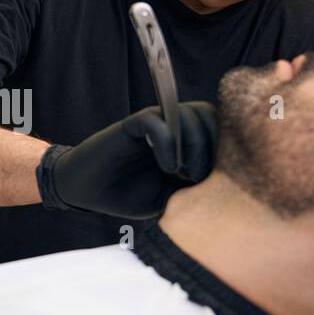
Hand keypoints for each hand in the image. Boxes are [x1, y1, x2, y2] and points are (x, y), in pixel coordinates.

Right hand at [36, 102, 217, 219]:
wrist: (87, 193)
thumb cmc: (127, 196)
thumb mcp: (169, 201)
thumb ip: (193, 190)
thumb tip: (224, 187)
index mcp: (184, 144)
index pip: (218, 129)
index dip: (227, 148)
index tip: (220, 179)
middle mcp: (171, 128)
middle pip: (209, 114)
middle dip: (214, 144)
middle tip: (202, 176)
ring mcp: (152, 124)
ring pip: (188, 113)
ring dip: (194, 144)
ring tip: (184, 173)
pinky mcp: (131, 125)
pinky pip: (156, 120)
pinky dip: (168, 143)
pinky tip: (167, 167)